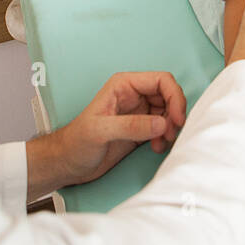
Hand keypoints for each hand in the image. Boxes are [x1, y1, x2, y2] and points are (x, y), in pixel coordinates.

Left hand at [45, 71, 187, 189]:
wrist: (67, 164)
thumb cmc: (76, 143)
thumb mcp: (100, 132)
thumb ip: (131, 126)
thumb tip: (162, 123)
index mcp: (124, 85)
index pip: (160, 80)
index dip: (174, 97)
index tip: (177, 118)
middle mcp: (134, 95)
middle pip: (168, 95)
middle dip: (174, 114)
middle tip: (170, 134)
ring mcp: (139, 112)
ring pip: (168, 112)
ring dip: (170, 127)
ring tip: (162, 143)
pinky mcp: (141, 129)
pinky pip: (163, 127)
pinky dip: (165, 137)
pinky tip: (156, 147)